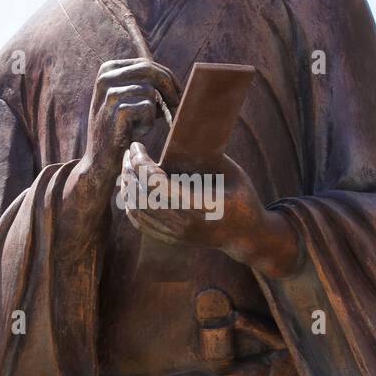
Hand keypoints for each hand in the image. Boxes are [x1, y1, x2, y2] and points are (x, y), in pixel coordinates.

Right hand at [61, 59, 180, 237]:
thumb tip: (177, 80)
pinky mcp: (116, 110)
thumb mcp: (128, 100)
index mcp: (108, 69)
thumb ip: (146, 85)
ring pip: (150, 92)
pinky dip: (147, 123)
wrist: (100, 161)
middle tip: (176, 106)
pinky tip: (134, 133)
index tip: (177, 94)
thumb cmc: (120, 130)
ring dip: (152, 112)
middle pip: (151, 71)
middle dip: (169, 88)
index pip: (147, 63)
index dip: (167, 78)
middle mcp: (105, 77)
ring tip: (138, 125)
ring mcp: (109, 93)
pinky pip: (147, 108)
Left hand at [119, 142, 301, 277]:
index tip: (137, 145)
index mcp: (198, 205)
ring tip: (128, 167)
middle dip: (129, 170)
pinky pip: (141, 223)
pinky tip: (130, 189)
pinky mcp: (172, 239)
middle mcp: (184, 223)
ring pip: (137, 210)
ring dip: (127, 186)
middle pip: (141, 196)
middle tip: (129, 152)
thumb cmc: (243, 198)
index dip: (140, 162)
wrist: (247, 235)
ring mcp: (176, 234)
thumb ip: (206, 157)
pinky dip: (131, 204)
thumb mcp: (231, 172)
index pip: (155, 183)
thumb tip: (181, 136)